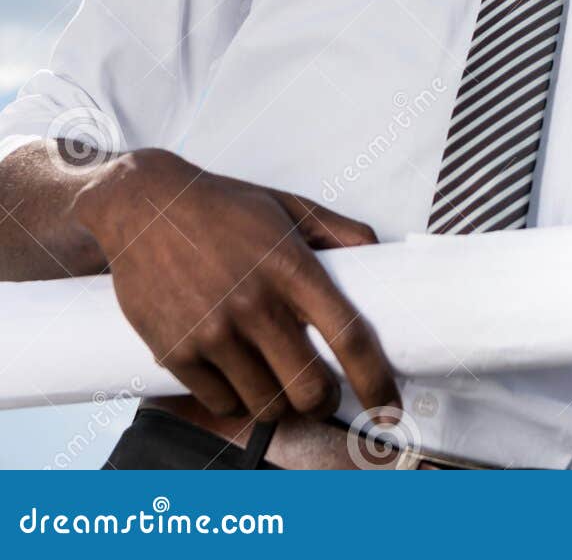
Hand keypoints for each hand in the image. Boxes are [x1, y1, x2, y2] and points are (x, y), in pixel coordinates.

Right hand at [75, 148, 399, 425]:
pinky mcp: (176, 350)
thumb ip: (337, 230)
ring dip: (280, 404)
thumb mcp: (287, 205)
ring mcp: (212, 330)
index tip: (387, 403)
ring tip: (277, 383)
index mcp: (290, 265)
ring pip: (266, 404)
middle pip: (308, 388)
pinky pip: (221, 402)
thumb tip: (378, 253)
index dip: (375, 379)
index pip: (348, 335)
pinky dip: (236, 400)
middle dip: (323, 400)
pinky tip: (239, 379)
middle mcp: (254, 302)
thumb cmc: (222, 207)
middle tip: (322, 392)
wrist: (145, 207)